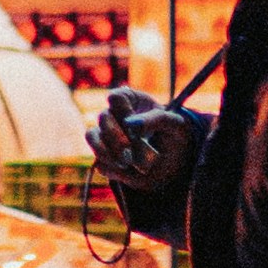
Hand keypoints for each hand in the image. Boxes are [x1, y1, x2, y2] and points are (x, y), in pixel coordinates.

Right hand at [91, 87, 201, 202]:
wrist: (176, 162)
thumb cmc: (175, 134)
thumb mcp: (174, 124)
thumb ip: (155, 119)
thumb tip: (130, 124)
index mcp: (131, 100)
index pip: (115, 97)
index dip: (123, 111)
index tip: (135, 125)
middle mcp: (115, 116)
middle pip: (103, 117)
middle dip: (116, 136)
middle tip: (131, 148)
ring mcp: (107, 137)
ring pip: (92, 137)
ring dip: (107, 151)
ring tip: (126, 162)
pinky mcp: (106, 159)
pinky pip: (99, 162)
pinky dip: (112, 168)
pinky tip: (127, 170)